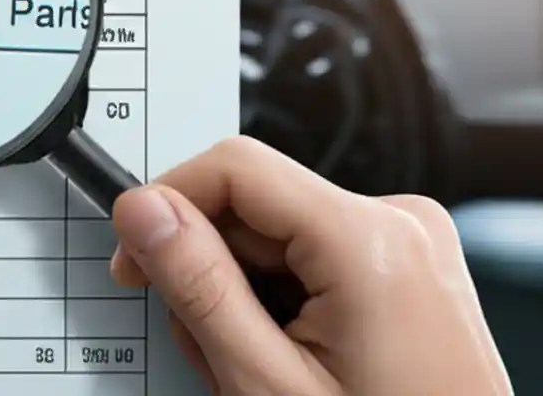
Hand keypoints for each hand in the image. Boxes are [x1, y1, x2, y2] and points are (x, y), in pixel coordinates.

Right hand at [111, 136, 510, 395]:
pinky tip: (292, 363)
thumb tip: (144, 210)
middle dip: (212, 275)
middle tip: (214, 355)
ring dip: (244, 299)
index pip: (235, 167)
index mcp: (371, 239)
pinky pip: (313, 258)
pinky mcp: (406, 270)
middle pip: (254, 208)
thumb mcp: (266, 383)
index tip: (133, 257)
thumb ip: (198, 286)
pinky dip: (282, 305)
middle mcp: (401, 224)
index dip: (167, 204)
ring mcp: (409, 246)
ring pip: (277, 239)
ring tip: (260, 374)